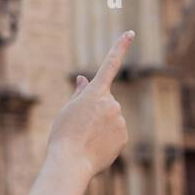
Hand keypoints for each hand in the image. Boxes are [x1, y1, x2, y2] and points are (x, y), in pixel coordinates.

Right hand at [46, 31, 132, 179]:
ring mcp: (120, 120)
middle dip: (97, 113)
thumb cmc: (64, 134)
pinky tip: (95, 148)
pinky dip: (106, 140)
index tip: (130, 33)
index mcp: (96, 92)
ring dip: (101, 128)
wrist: (71, 161)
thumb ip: (80, 94)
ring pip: (111, 120)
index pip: (110, 64)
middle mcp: (112, 103)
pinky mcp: (124, 137)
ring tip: (86, 140)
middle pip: (106, 104)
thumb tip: (84, 79)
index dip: (120, 47)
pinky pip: (115, 134)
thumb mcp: (68, 110)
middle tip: (81, 127)